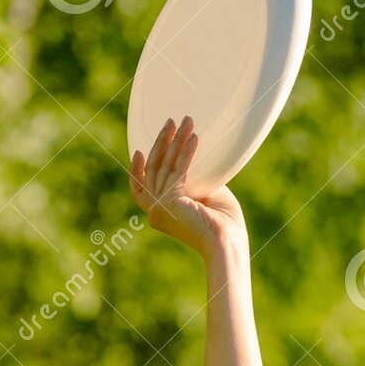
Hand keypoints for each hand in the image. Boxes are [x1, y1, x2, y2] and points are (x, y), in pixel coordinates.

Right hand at [129, 115, 247, 258]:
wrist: (227, 244)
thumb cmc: (223, 226)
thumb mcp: (205, 196)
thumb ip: (194, 179)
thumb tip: (194, 157)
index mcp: (160, 213)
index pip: (140, 190)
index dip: (137, 170)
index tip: (139, 151)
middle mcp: (155, 211)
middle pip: (154, 169)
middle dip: (162, 142)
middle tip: (171, 121)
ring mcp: (160, 206)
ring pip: (165, 165)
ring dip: (176, 140)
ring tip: (185, 121)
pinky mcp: (171, 200)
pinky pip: (179, 170)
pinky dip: (187, 152)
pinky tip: (194, 137)